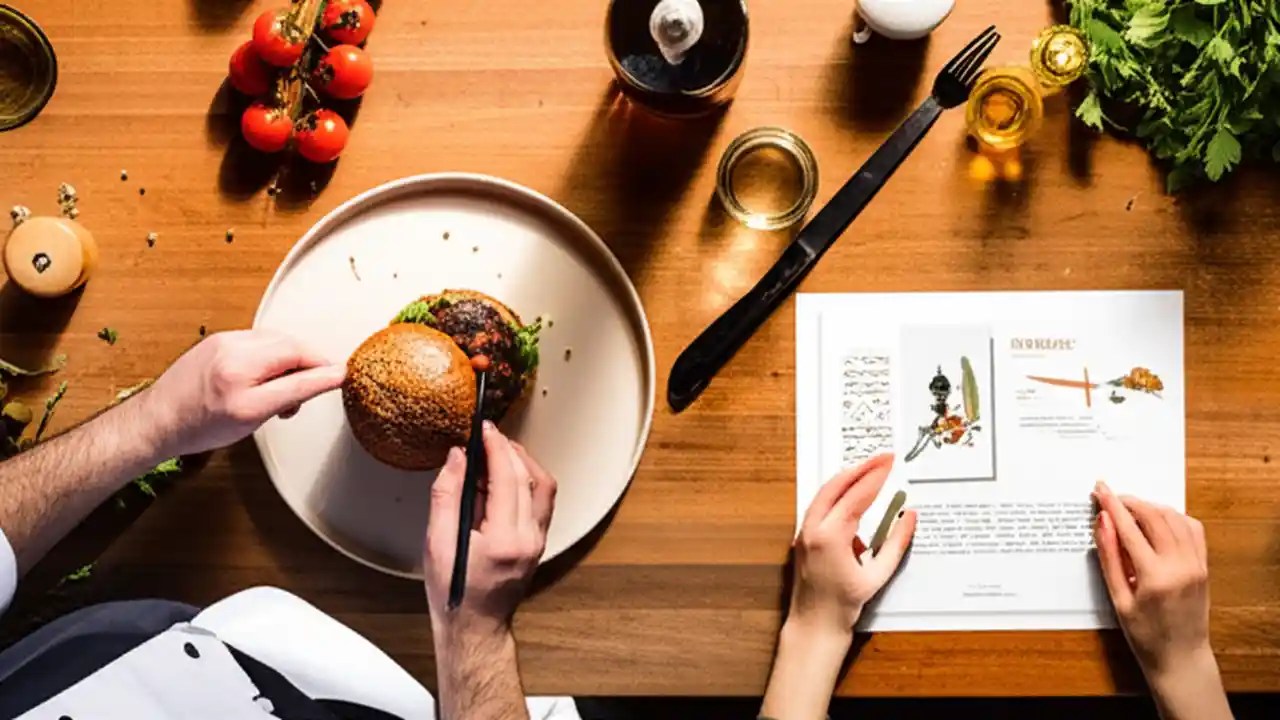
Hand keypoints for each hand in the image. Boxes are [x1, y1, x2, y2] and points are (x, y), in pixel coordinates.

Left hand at [139, 330, 344, 457]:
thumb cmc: (199, 426)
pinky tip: (265, 377)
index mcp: (242, 374)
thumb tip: (327, 377)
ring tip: (282, 390)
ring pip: (277, 341)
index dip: (326, 371)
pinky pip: (259, 340)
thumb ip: (294, 393)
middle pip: (291, 346)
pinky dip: (272, 355)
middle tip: (310, 388)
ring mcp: (224, 342)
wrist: (157, 421)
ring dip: (290, 360)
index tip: (343, 375)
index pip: (300, 365)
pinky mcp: (219, 339)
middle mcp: (233, 352)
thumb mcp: (253, 419)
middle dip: (308, 364)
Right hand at [424, 423, 555, 639]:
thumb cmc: (454, 593)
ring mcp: (538, 542)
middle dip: (509, 450)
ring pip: (543, 488)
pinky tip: (503, 478)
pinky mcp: (538, 543)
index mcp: (504, 540)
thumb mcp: (437, 542)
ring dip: (522, 464)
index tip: (485, 430)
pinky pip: (540, 501)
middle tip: (488, 437)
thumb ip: (446, 496)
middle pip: (530, 478)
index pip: (508, 478)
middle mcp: (528, 539)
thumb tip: (456, 459)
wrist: (474, 626)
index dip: (497, 448)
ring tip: (496, 454)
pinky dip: (525, 481)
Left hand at [760, 455, 916, 719]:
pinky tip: (853, 497)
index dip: (874, 477)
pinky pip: (819, 507)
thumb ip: (896, 544)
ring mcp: (804, 532)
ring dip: (846, 480)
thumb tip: (910, 518)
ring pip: (824, 494)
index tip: (889, 462)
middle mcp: (812, 530)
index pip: (856, 497)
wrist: (814, 625)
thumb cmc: (843, 605)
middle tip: (882, 458)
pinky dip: (836, 496)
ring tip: (870, 470)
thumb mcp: (877, 575)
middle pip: (836, 486)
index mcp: (830, 537)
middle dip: (860, 468)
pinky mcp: (803, 538)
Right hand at [1093, 482, 1230, 719]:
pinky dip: (1174, 517)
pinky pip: (1192, 529)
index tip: (1100, 490)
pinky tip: (1158, 521)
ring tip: (1131, 510)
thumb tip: (1103, 522)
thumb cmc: (1145, 635)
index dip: (1112, 505)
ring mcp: (1196, 564)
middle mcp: (1180, 566)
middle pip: (1154, 516)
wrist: (1180, 657)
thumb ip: (1110, 556)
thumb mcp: (1118, 598)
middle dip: (1130, 501)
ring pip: (1174, 517)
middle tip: (1111, 497)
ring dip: (1151, 507)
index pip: (1129, 528)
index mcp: (1155, 577)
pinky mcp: (1203, 565)